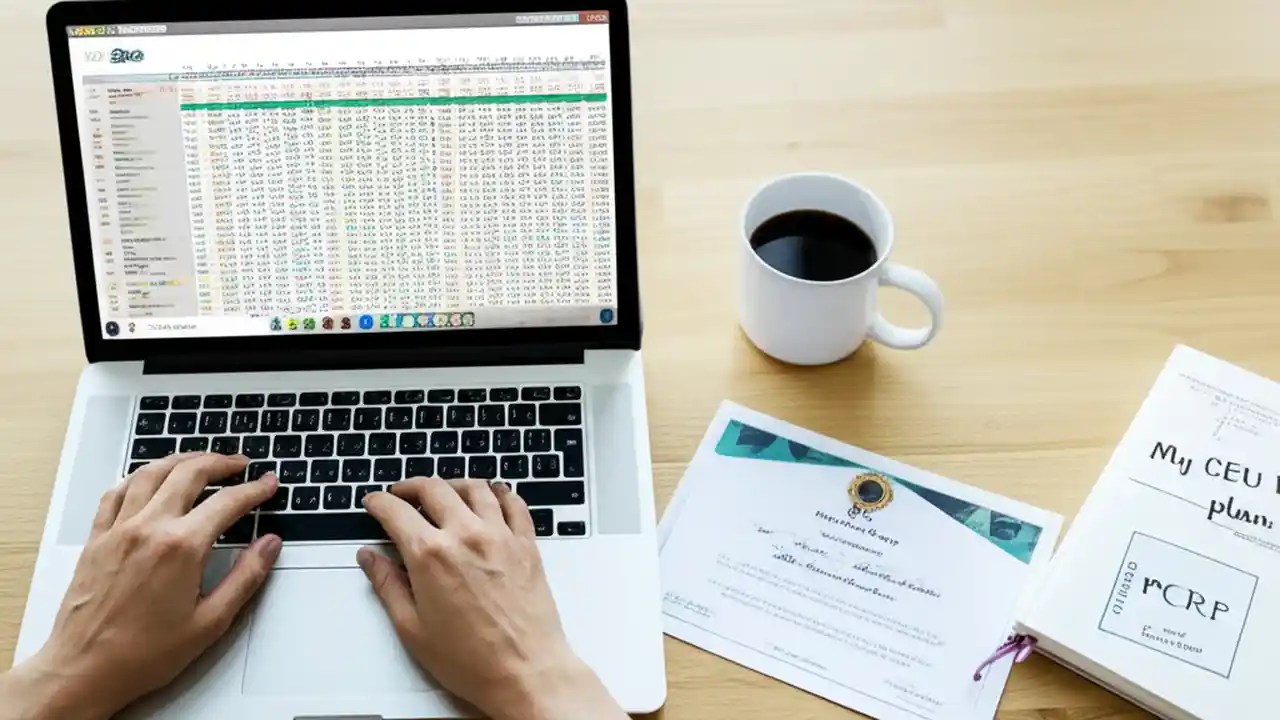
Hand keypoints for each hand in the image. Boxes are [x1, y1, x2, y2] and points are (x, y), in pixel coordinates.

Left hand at [0, 453, 280, 719]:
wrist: (83, 670)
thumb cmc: (142, 654)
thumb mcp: (210, 622)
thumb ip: (245, 577)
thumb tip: (269, 546)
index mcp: (181, 548)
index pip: (227, 502)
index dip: (254, 489)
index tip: (267, 484)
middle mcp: (148, 529)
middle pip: (190, 473)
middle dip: (221, 462)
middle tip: (239, 464)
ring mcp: (118, 530)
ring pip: (152, 472)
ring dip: (181, 459)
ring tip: (200, 459)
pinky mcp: (96, 539)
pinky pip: (116, 491)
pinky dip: (139, 476)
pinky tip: (149, 477)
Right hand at [358, 478, 626, 719]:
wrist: (525, 671)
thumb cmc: (471, 659)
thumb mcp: (412, 628)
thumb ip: (388, 586)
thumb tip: (370, 559)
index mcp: (431, 556)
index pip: (396, 512)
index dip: (379, 503)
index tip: (374, 502)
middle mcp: (466, 536)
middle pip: (434, 489)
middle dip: (411, 486)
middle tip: (402, 494)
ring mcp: (500, 536)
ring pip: (475, 487)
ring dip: (453, 484)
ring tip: (443, 491)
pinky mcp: (526, 544)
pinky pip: (514, 503)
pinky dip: (499, 492)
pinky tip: (492, 495)